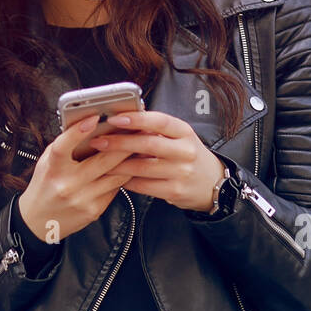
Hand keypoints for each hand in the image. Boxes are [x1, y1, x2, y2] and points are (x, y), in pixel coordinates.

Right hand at [17, 112, 138, 242]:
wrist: (39, 221)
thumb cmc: (44, 186)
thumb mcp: (47, 162)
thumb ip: (65, 145)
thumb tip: (90, 125)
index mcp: (52, 169)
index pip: (63, 147)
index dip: (78, 131)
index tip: (94, 117)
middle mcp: (67, 185)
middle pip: (102, 161)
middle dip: (123, 143)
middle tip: (137, 129)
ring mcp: (82, 199)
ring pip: (115, 175)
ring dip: (130, 160)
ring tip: (140, 146)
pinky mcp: (94, 210)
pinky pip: (115, 189)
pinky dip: (124, 176)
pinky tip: (131, 166)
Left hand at [86, 109, 225, 211]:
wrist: (212, 183)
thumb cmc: (187, 156)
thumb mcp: (179, 137)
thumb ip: (155, 130)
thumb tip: (122, 120)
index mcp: (184, 132)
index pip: (160, 121)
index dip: (136, 119)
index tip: (114, 118)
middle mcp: (185, 151)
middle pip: (148, 144)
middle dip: (119, 142)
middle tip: (98, 141)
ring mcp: (181, 173)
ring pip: (142, 167)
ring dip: (116, 164)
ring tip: (99, 159)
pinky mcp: (175, 191)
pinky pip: (143, 186)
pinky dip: (126, 180)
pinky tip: (114, 176)